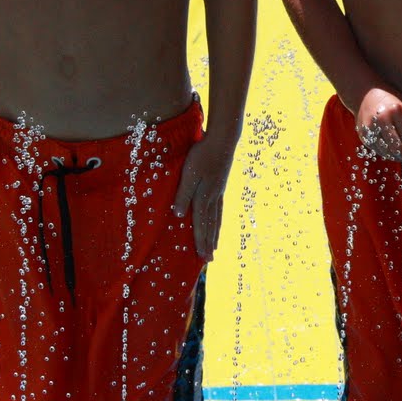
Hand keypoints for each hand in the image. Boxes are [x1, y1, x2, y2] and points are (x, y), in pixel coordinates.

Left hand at [172, 132, 232, 260]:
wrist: (223, 140)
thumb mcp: (189, 174)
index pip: (200, 224)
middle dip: (209, 243)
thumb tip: (178, 215)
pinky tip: (218, 222)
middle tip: (209, 260)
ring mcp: (219, 192)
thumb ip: (183, 194)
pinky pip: (219, 209)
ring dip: (215, 234)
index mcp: (204, 197)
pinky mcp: (221, 185)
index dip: (200, 241)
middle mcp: (213, 198)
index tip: (202, 257)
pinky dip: (218, 220)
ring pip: (216, 218)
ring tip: (215, 247)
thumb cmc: (202, 154)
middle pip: (210, 225)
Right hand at [355, 88, 401, 164]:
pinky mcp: (363, 137)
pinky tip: (398, 153)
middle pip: (399, 148)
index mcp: (395, 111)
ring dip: (401, 158)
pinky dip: (391, 155)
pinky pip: (380, 151)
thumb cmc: (391, 100)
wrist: (364, 94)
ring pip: (389, 152)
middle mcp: (381, 120)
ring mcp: (370, 129)